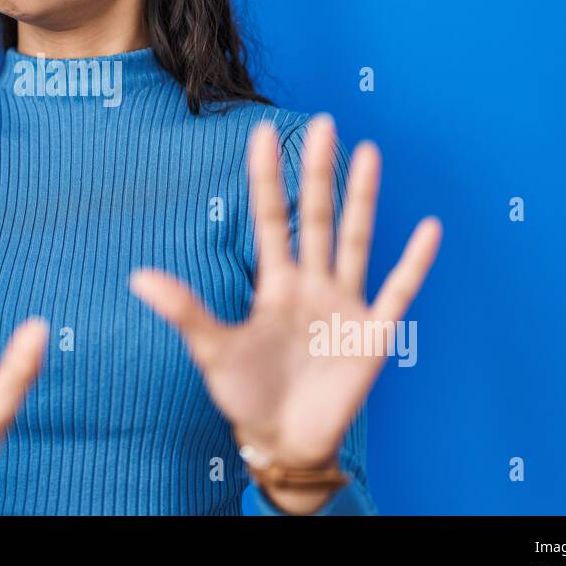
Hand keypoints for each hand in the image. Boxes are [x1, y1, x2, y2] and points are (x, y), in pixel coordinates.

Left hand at [129, 115, 441, 506]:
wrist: (283, 441)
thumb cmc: (246, 394)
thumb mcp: (212, 350)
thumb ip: (184, 311)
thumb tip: (137, 277)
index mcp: (274, 284)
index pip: (270, 218)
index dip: (267, 178)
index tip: (262, 132)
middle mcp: (311, 284)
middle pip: (317, 217)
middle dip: (318, 172)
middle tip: (322, 123)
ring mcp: (344, 305)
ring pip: (356, 241)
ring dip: (363, 200)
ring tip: (369, 153)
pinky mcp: (372, 334)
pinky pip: (397, 292)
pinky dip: (413, 263)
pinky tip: (428, 227)